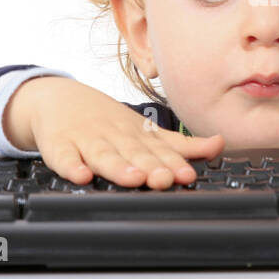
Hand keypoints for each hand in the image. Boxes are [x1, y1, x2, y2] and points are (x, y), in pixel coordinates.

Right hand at [13, 77, 223, 189]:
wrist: (58, 98)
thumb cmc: (107, 122)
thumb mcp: (145, 131)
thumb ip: (181, 144)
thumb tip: (220, 144)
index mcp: (137, 135)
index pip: (159, 150)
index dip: (173, 163)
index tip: (187, 175)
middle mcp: (115, 136)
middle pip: (134, 153)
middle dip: (151, 167)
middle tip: (165, 179)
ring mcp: (86, 140)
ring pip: (103, 155)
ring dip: (118, 167)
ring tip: (133, 179)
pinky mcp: (59, 146)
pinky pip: (63, 157)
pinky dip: (71, 166)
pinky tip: (81, 176)